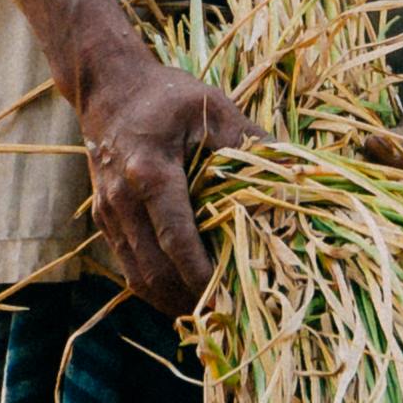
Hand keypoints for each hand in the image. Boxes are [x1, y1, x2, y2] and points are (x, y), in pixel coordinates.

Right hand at [72, 34, 254, 312]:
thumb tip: (299, 173)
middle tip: (228, 316)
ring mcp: (108, 212)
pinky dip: (154, 286)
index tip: (229, 298)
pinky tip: (182, 294)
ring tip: (208, 315)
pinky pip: (128, 265)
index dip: (201, 273)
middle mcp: (122, 198)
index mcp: (150, 170)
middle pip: (153, 268)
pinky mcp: (104, 219)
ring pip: (137, 274)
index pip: (176, 237)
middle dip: (189, 298)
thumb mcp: (214, 108)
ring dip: (170, 300)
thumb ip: (251, 144)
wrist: (108, 87)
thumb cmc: (167, 96)